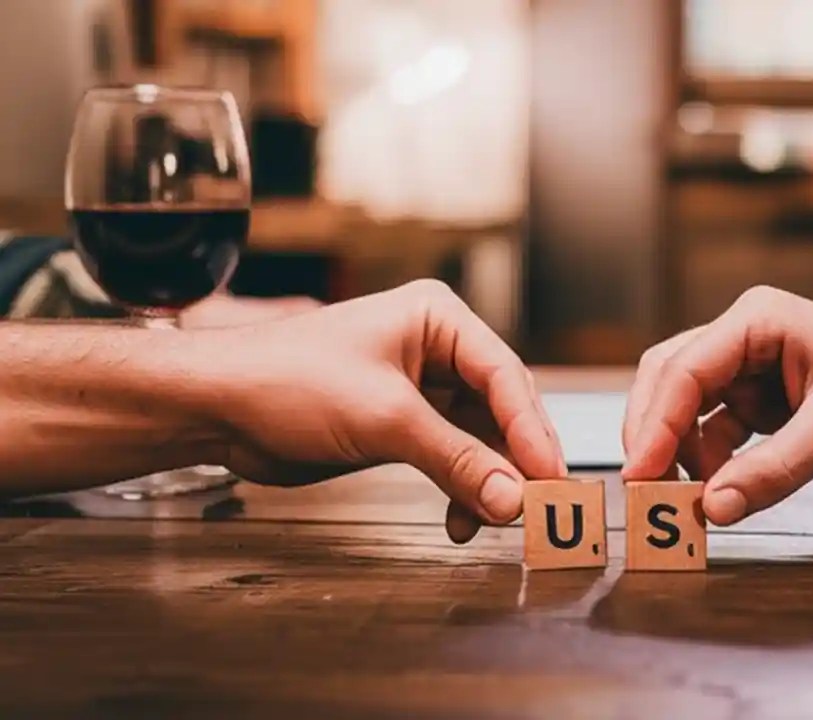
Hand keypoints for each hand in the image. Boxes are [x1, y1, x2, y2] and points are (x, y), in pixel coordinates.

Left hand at [202, 280, 564, 541]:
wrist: (217, 407)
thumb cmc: (288, 381)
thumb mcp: (385, 419)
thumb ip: (455, 459)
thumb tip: (512, 499)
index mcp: (437, 318)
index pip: (504, 374)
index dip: (531, 430)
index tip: (551, 477)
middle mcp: (435, 347)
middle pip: (500, 407)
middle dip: (514, 459)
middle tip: (537, 505)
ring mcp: (418, 386)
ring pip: (477, 437)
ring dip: (486, 480)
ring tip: (494, 519)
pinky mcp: (399, 422)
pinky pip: (449, 455)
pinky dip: (458, 487)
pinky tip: (460, 518)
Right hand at [622, 287, 812, 525]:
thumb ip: (774, 469)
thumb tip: (714, 507)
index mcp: (759, 319)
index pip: (686, 368)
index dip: (656, 423)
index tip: (642, 474)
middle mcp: (744, 336)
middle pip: (669, 381)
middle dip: (654, 435)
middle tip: (645, 490)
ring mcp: (747, 367)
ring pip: (684, 407)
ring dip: (679, 453)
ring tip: (688, 500)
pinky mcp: (756, 399)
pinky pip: (712, 430)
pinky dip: (708, 462)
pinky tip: (718, 491)